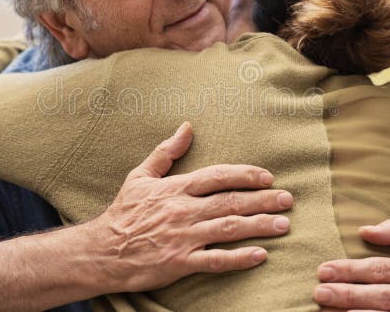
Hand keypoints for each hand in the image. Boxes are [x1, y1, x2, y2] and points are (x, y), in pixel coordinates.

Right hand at [88, 122, 293, 292]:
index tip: (268, 177)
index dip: (246, 175)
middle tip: (287, 199)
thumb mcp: (140, 176)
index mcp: (175, 188)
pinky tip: (260, 255)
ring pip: (228, 229)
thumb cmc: (123, 212)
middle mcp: (182, 211)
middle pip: (230, 201)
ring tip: (283, 224)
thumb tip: (186, 127)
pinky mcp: (180, 263)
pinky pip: (215, 260)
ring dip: (258, 225)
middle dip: (262, 200)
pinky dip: (239, 258)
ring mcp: (183, 237)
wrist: (101, 251)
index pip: (218, 176)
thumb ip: (166, 152)